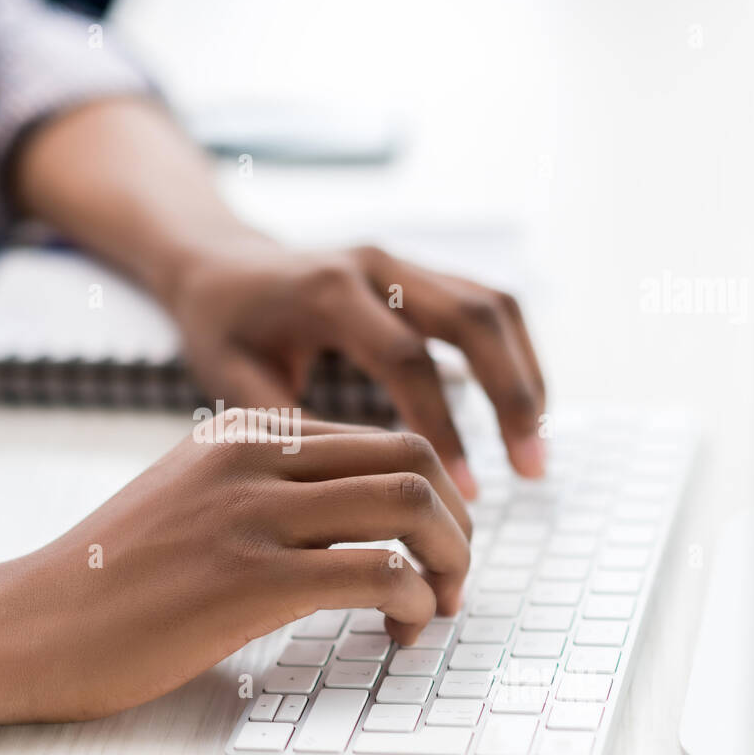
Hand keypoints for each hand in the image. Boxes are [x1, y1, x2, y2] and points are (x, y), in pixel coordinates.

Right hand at [11, 411, 470, 719]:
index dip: (430, 494)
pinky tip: (399, 630)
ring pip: (411, 506)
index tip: (430, 548)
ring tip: (440, 605)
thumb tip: (353, 519)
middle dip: (458, 520)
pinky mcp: (250, 580)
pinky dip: (416, 604)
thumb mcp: (188, 498)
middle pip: (412, 457)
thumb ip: (260, 488)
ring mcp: (251, 514)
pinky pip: (380, 574)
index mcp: (242, 432)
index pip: (379, 438)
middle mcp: (252, 458)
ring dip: (451, 561)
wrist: (32, 623)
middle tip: (456, 574)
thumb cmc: (111, 576)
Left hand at [165, 241, 546, 498]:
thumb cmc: (222, 327)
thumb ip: (286, 426)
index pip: (407, 360)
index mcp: (328, 292)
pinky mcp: (419, 272)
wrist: (220, 262)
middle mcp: (376, 266)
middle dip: (511, 396)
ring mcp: (403, 262)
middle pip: (474, 318)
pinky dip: (513, 357)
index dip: (441, 427)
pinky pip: (487, 305)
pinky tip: (520, 411)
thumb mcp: (230, 377)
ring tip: (533, 448)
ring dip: (525, 375)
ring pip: (494, 305)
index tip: (463, 492)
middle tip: (531, 470)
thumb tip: (350, 492)